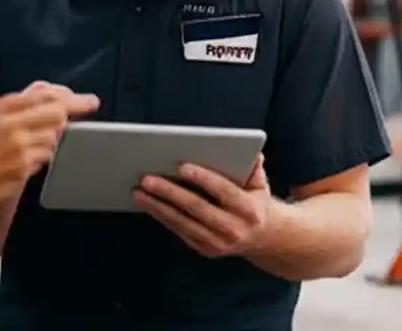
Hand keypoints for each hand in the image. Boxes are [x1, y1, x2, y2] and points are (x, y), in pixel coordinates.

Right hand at [0, 82, 98, 223]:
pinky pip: (44, 160)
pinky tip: (21, 166)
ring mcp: (18, 144)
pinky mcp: (21, 167)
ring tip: (31, 152)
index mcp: (2, 105)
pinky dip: (39, 162)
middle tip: (84, 120)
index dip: (72, 97)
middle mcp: (11, 120)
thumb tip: (49, 94)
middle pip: (59, 113)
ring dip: (51, 145)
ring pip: (54, 138)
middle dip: (74, 117)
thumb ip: (18, 107)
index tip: (87, 102)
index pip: (48, 94)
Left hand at [133, 154, 270, 257]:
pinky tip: (148, 204)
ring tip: (139, 191)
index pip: (223, 191)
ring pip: (183, 222)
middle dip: (170, 192)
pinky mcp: (205, 249)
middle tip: (147, 179)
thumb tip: (251, 151)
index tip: (181, 166)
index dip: (203, 178)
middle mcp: (233, 228)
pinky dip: (162, 217)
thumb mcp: (260, 184)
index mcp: (249, 209)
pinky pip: (179, 231)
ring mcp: (218, 243)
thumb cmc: (254, 203)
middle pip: (197, 207)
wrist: (263, 239)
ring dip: (158, 206)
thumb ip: (253, 167)